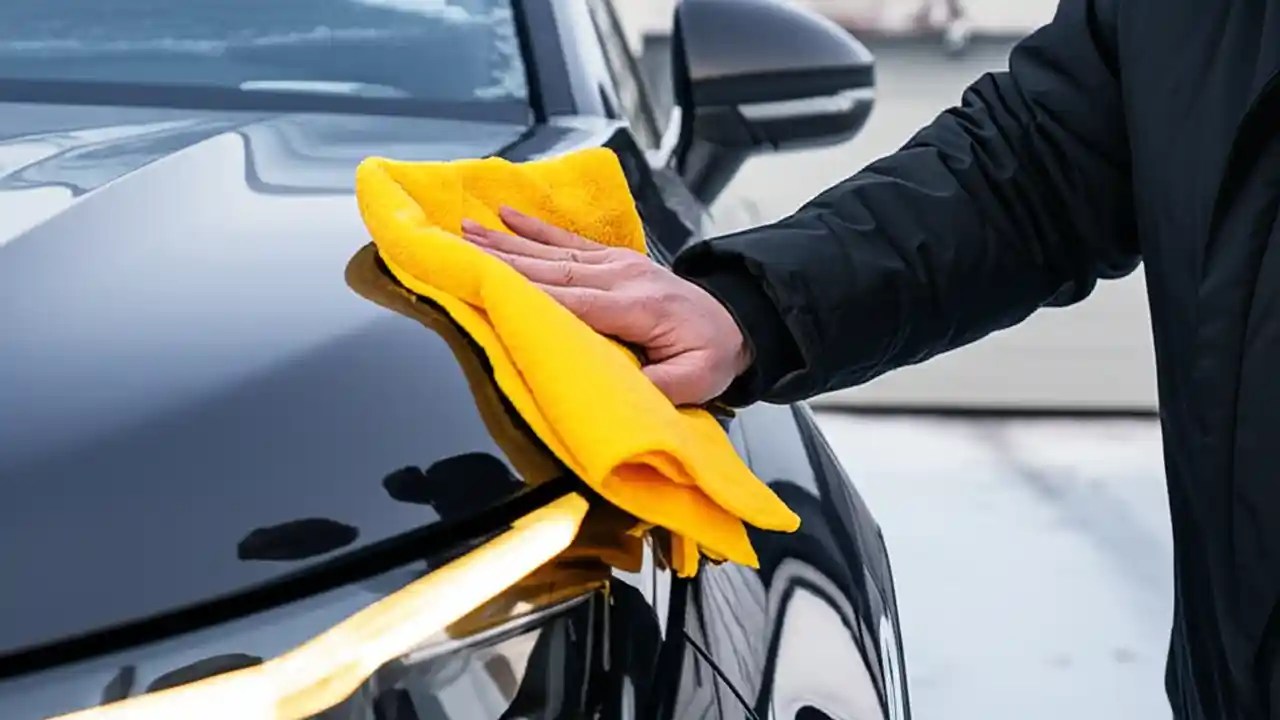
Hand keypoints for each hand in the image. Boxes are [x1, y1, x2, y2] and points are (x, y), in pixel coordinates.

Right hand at [461, 207, 750, 405]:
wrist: (738, 322)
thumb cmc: (712, 354)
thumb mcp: (695, 382)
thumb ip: (657, 386)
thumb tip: (619, 391)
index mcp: (637, 307)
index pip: (574, 302)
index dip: (529, 295)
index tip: (486, 287)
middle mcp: (622, 277)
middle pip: (551, 269)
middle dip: (501, 260)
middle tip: (457, 248)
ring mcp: (617, 263)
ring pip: (552, 252)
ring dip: (506, 242)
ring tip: (465, 230)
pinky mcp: (615, 259)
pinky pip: (569, 241)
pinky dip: (535, 229)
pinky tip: (505, 216)